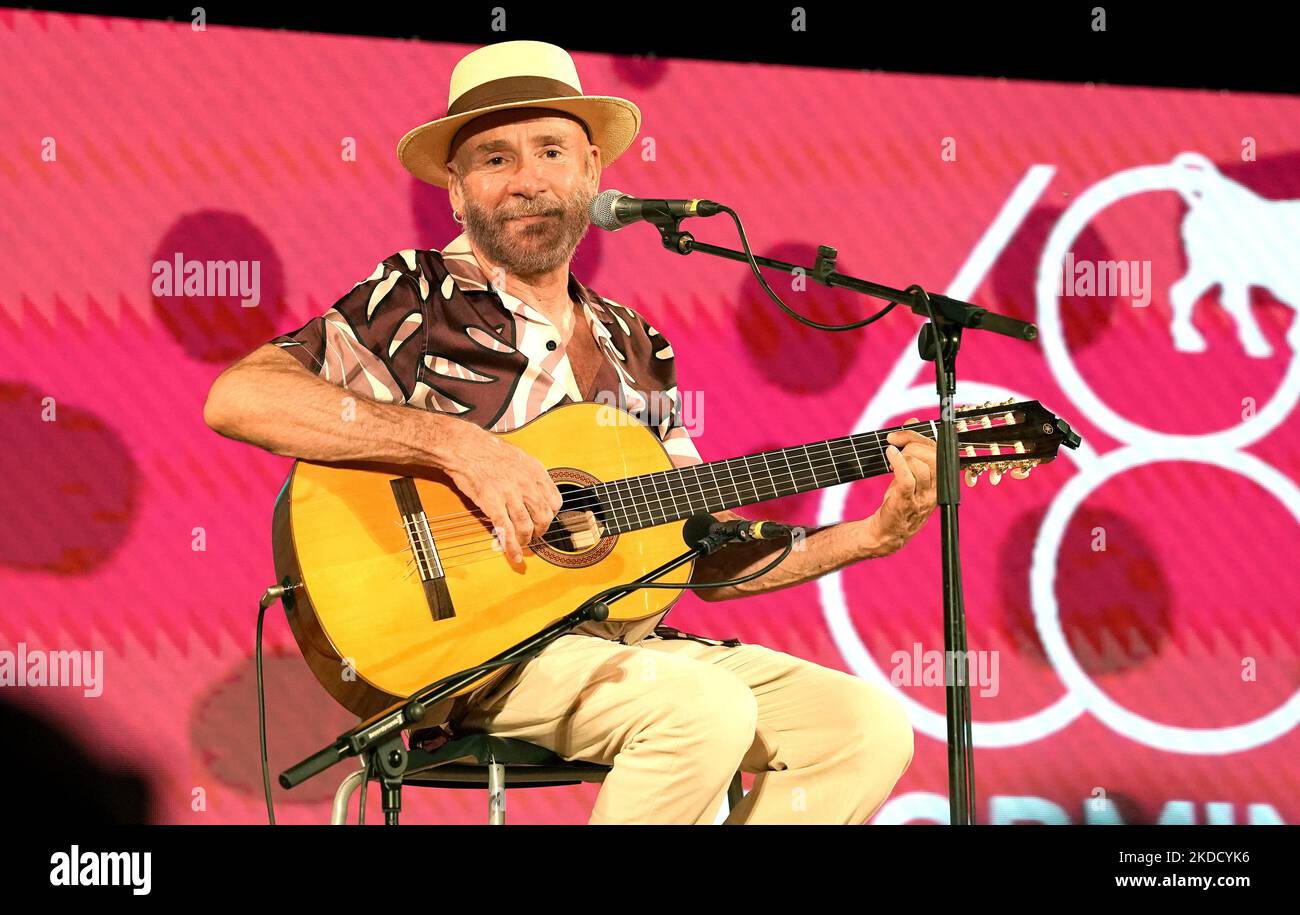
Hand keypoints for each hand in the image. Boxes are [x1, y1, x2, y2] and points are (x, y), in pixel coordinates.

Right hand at [437, 421, 562, 564]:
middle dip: (541, 531)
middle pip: (544, 517)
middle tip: (534, 535)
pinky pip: (507, 531)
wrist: (464, 447)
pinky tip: (515, 555)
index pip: (555, 501)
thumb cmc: (488, 450)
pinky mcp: (492, 504)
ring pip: (527, 527)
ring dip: (526, 540)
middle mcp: (526, 484)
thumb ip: (530, 475)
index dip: (551, 515)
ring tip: (522, 544)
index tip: (544, 519)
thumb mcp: (519, 456)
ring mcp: (510, 495)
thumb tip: (536, 490)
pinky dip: (512, 547)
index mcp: (535, 472)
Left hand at [863, 417, 936, 555]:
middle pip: (933, 456)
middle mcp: (936, 488)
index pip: (939, 450)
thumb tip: (914, 420)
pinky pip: (908, 478)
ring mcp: (922, 497)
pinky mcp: (907, 502)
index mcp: (940, 480)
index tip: (900, 434)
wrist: (886, 533)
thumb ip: (913, 448)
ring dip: (903, 456)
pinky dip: (899, 463)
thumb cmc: (898, 500)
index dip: (920, 436)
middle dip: (912, 443)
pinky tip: (890, 455)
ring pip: (921, 465)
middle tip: (894, 445)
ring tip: (892, 458)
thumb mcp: (909, 472)